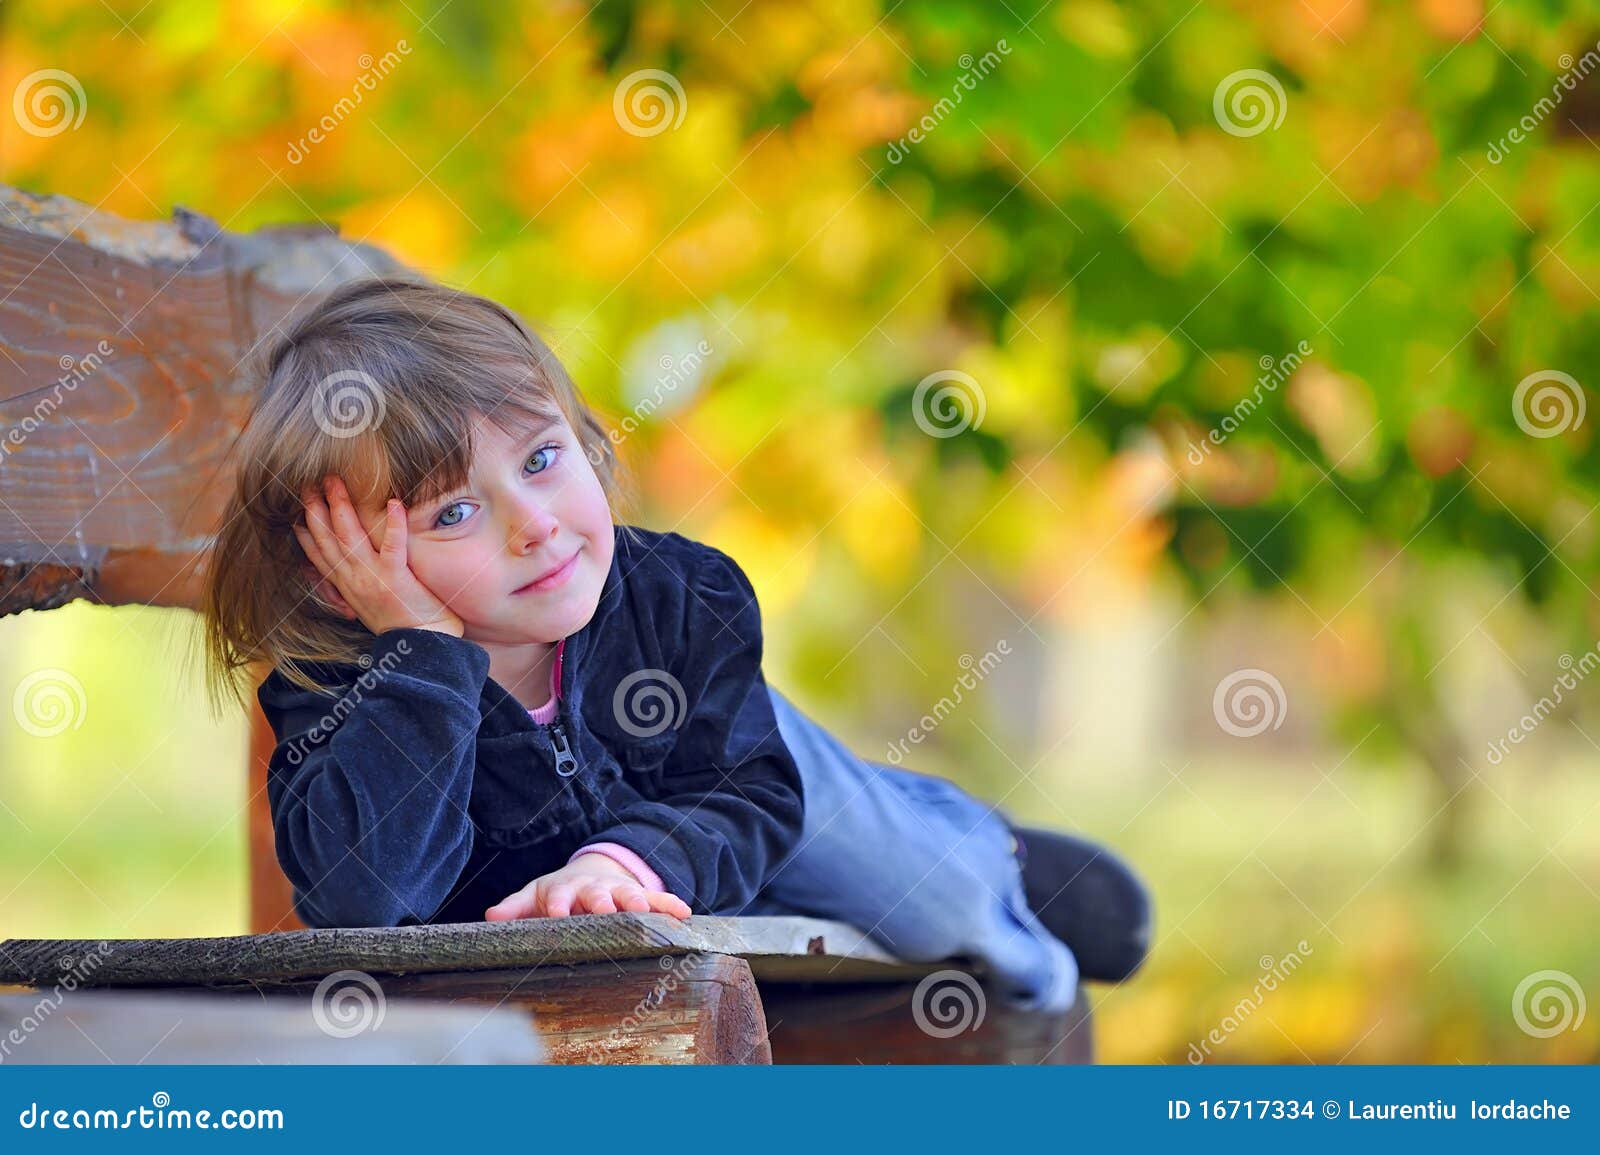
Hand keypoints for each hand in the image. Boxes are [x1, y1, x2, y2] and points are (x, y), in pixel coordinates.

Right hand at [294, 475, 464, 636]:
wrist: (423, 648)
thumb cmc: (403, 625)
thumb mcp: (368, 606)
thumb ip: (358, 585)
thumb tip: (348, 571)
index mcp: (346, 588)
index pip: (318, 556)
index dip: (305, 532)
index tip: (295, 511)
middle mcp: (353, 582)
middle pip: (327, 540)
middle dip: (315, 510)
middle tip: (308, 483)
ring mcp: (373, 579)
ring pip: (350, 538)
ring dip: (342, 507)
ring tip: (335, 481)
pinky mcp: (396, 580)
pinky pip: (393, 547)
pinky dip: (393, 524)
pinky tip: (393, 502)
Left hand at [484, 853, 692, 920]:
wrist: (589, 872)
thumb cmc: (558, 893)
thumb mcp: (534, 897)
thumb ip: (515, 907)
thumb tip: (490, 916)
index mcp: (565, 890)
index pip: (560, 895)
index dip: (560, 905)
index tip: (559, 916)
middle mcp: (593, 888)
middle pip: (598, 894)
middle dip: (603, 903)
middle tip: (608, 912)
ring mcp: (618, 891)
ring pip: (630, 895)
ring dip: (638, 903)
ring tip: (647, 913)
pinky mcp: (639, 896)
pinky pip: (657, 899)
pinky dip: (670, 904)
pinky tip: (684, 913)